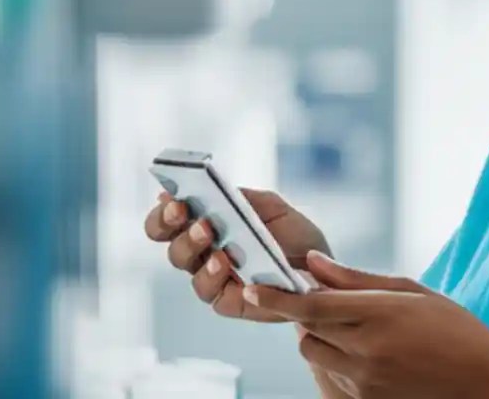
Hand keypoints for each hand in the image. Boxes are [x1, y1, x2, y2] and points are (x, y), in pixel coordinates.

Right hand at [142, 188, 330, 318]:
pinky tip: (225, 261)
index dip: (163, 211)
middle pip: (172, 243)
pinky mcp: (230, 302)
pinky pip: (212, 293)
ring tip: (208, 230)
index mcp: (207, 228)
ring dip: (191, 244)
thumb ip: (243, 196)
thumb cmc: (296, 237)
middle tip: (183, 209)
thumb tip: (208, 186)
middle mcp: (204, 255)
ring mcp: (215, 280)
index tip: (170, 196)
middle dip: (171, 224)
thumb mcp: (273, 207)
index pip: (169, 222)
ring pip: (187, 266)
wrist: (324, 269)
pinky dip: (214, 275)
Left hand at [239, 252, 488, 398]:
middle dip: (304, 312)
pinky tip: (361, 354)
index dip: (277, 296)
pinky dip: (333, 363)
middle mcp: (366, 350)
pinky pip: (329, 379)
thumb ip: (359, 280)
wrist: (484, 387)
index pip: (312, 304)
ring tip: (349, 329)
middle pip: (306, 329)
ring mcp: (364, 382)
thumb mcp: (413, 293)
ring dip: (317, 338)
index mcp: (380, 315)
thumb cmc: (457, 332)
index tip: (253, 287)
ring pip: (313, 355)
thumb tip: (314, 262)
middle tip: (321, 300)